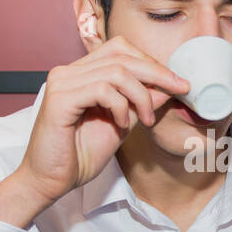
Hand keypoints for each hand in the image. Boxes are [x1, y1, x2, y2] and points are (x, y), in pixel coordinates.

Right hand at [10, 37, 191, 206]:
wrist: (50, 182)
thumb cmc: (79, 156)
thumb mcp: (122, 124)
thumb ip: (140, 102)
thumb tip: (168, 85)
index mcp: (81, 74)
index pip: (120, 50)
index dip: (151, 63)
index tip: (178, 83)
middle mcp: (68, 72)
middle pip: (121, 54)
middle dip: (157, 72)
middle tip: (180, 89)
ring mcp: (62, 82)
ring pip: (116, 71)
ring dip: (140, 95)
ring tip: (145, 119)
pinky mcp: (59, 98)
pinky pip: (102, 89)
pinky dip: (120, 106)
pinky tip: (122, 124)